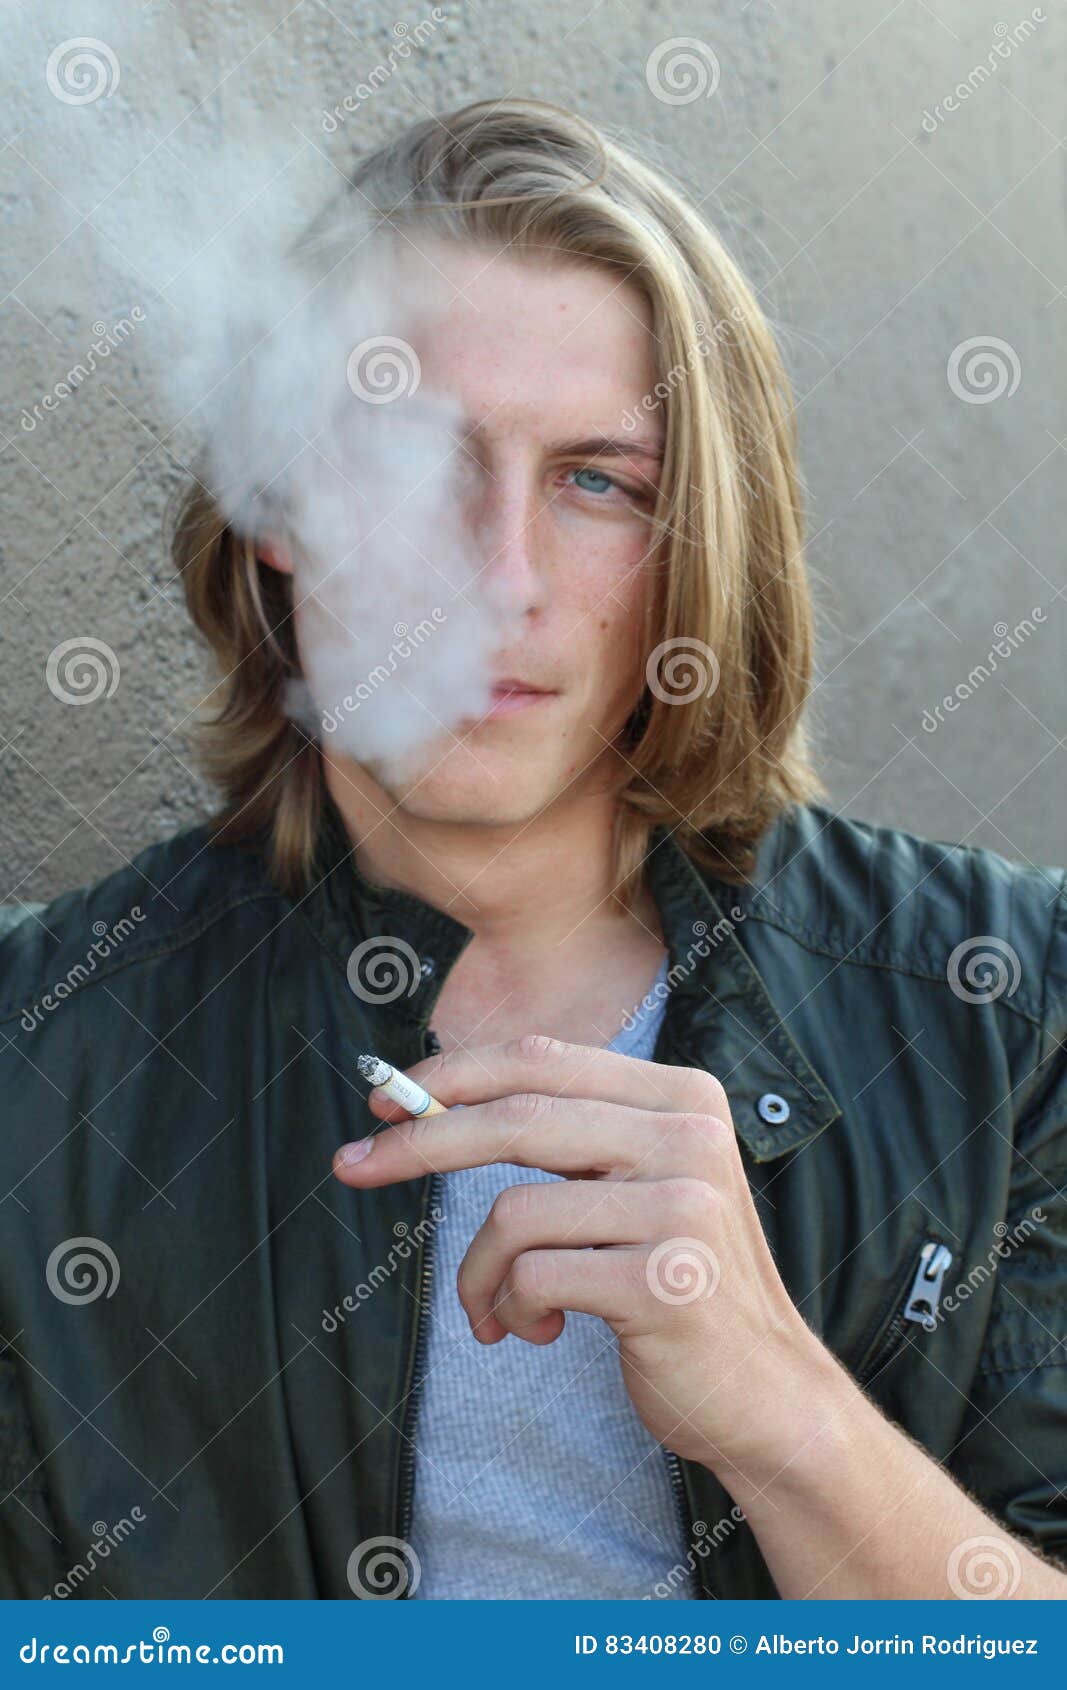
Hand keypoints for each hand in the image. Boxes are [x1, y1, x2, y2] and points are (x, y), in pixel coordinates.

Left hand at [333, 1034, 834, 1479]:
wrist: (768, 1393)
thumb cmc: (676, 1284)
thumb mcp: (635, 1187)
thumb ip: (568, 1137)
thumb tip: (429, 1104)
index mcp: (681, 1096)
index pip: (541, 1060)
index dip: (451, 1073)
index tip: (381, 1099)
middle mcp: (689, 1136)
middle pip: (516, 1118)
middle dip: (419, 1143)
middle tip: (352, 1167)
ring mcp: (683, 1208)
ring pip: (514, 1213)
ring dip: (478, 1273)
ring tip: (500, 1311)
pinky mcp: (666, 1282)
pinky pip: (533, 1278)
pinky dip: (510, 1309)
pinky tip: (540, 1331)